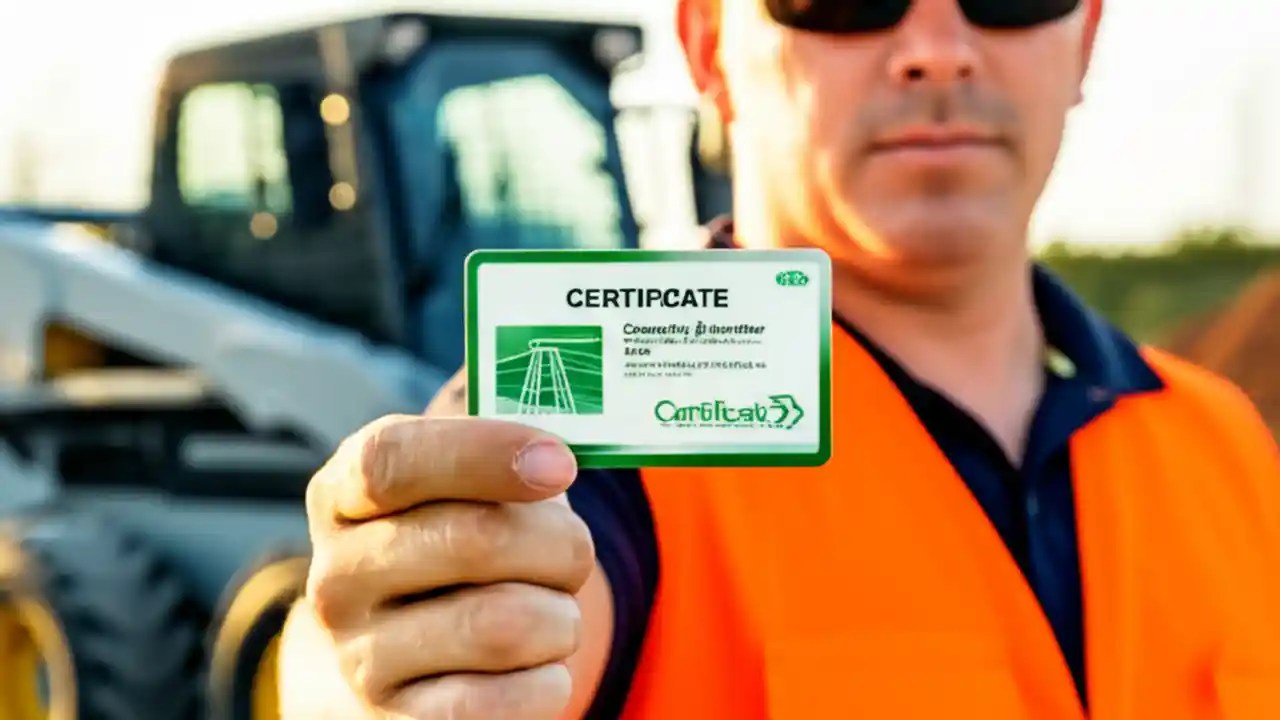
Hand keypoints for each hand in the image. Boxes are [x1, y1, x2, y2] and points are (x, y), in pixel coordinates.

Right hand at [300, 411, 594, 718]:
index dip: (483, 452)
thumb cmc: (460, 536)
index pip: (391, 459)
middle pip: (474, 539)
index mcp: (343, 494)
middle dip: (560, 543)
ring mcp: (361, 658)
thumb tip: (514, 334)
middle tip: (574, 551)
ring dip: (562, 615)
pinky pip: (504, 703)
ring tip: (552, 610)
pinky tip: (538, 665)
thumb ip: (487, 403)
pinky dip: (549, 680)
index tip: (560, 461)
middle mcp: (338, 576)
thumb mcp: (460, 467)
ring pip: (505, 625)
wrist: (413, 654)